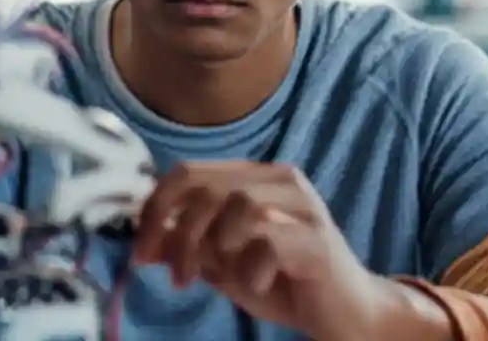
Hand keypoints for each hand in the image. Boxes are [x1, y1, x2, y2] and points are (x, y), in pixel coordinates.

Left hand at [131, 161, 417, 340]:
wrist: (347, 315)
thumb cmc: (283, 283)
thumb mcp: (224, 266)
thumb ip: (188, 248)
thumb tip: (145, 242)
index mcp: (253, 177)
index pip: (188, 171)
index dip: (155, 208)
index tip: (141, 251)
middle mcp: (279, 180)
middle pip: (206, 186)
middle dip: (178, 234)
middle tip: (177, 277)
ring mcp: (303, 206)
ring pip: (236, 205)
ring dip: (214, 249)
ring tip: (218, 280)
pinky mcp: (317, 240)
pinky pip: (267, 241)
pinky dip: (250, 268)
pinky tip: (258, 285)